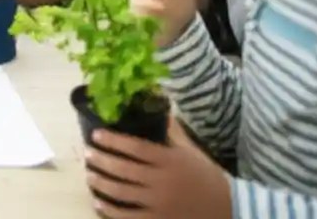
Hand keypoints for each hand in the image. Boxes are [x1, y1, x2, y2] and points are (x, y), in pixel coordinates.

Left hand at [86, 116, 230, 218]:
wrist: (229, 208)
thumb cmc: (207, 176)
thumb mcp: (191, 151)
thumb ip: (173, 133)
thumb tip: (160, 109)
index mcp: (170, 160)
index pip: (135, 147)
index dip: (113, 140)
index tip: (96, 135)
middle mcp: (162, 181)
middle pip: (123, 169)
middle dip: (101, 160)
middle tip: (87, 154)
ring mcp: (159, 204)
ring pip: (121, 192)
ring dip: (101, 183)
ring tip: (89, 175)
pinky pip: (128, 217)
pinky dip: (110, 210)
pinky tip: (99, 203)